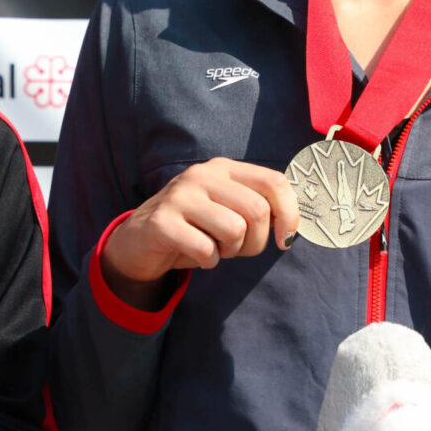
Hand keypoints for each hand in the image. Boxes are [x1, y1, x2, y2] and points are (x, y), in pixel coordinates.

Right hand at [99, 159, 299, 307]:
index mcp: (224, 168)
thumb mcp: (228, 210)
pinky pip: (205, 249)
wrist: (140, 242)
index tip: (286, 240)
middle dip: (255, 241)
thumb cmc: (194, 229)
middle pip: (257, 210)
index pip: (274, 181)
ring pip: (234, 229)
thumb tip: (291, 225)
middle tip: (235, 248)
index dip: (290, 213)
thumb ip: (258, 208)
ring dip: (230, 251)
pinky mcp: (161, 222)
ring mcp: (180, 196)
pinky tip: (198, 256)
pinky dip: (209, 261)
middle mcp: (202, 175)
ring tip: (214, 248)